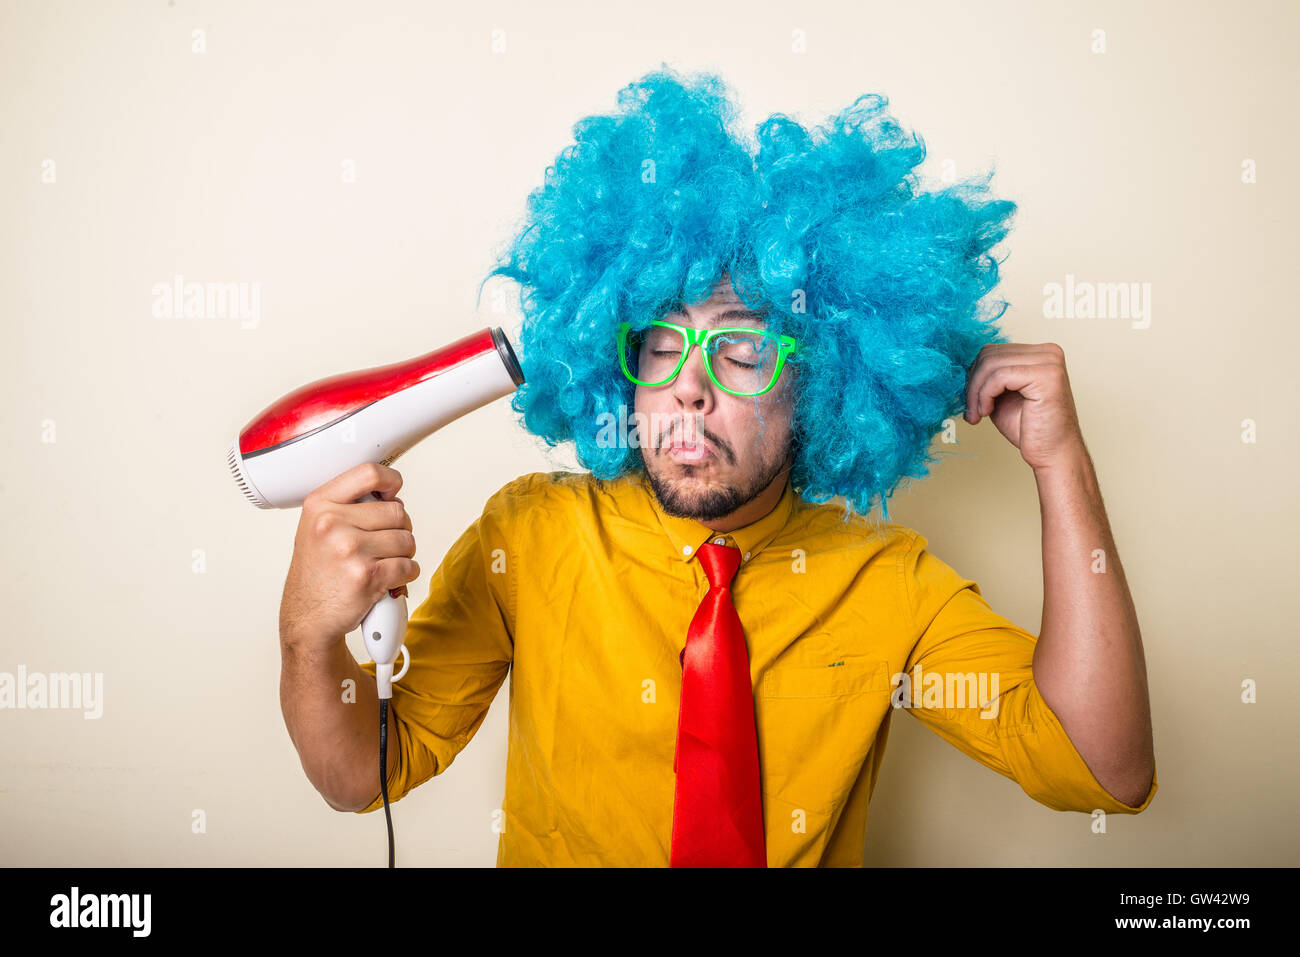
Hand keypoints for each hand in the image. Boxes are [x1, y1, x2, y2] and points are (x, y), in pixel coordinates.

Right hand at [279, 462, 419, 653]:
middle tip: (384, 544)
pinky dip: (406, 574)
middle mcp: (332, 524)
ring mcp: (349, 550)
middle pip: (398, 511)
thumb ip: (349, 505)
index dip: (391, 481)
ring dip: (404, 554)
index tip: (393, 492)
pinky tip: (388, 580)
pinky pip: (409, 566)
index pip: (369, 473)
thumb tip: (392, 494)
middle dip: (400, 529)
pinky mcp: (367, 576)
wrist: (308, 618)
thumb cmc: (318, 573)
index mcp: (320, 505)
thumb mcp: (318, 527)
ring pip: (407, 540)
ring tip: (383, 563)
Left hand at [963, 342, 1085, 470]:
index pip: (993, 350)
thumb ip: (989, 378)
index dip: (974, 375)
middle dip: (972, 383)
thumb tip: (963, 368)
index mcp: (1040, 353)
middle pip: (990, 354)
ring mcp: (1049, 362)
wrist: (1053, 454)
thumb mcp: (1002, 396)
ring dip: (975, 392)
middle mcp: (1048, 352)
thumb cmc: (1029, 429)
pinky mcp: (1046, 376)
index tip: (969, 399)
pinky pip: (999, 377)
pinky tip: (986, 412)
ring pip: (991, 364)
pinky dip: (985, 395)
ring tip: (977, 414)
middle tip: (970, 410)